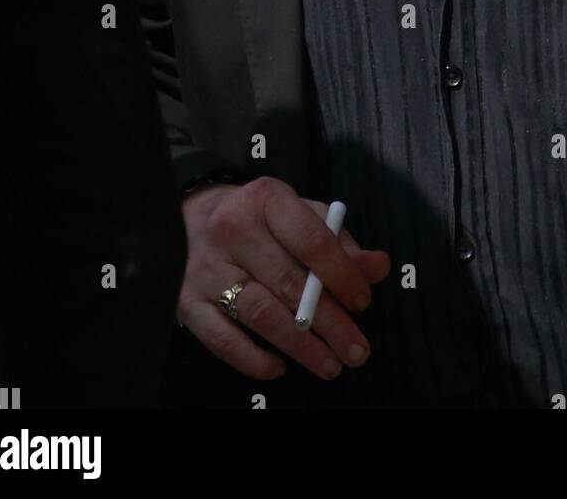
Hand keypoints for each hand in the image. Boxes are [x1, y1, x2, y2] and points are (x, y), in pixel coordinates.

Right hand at [177, 177, 389, 381]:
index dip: (342, 275)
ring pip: (260, 314)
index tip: (363, 301)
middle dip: (330, 323)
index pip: (312, 240)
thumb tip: (378, 267)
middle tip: (357, 350)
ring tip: (331, 365)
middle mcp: (234, 230)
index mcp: (267, 199)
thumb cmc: (260, 220)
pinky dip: (253, 359)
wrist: (190, 217)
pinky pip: (222, 339)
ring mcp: (207, 268)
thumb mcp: (300, 214)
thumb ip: (340, 240)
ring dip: (300, 346)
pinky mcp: (188, 301)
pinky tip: (279, 367)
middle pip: (289, 284)